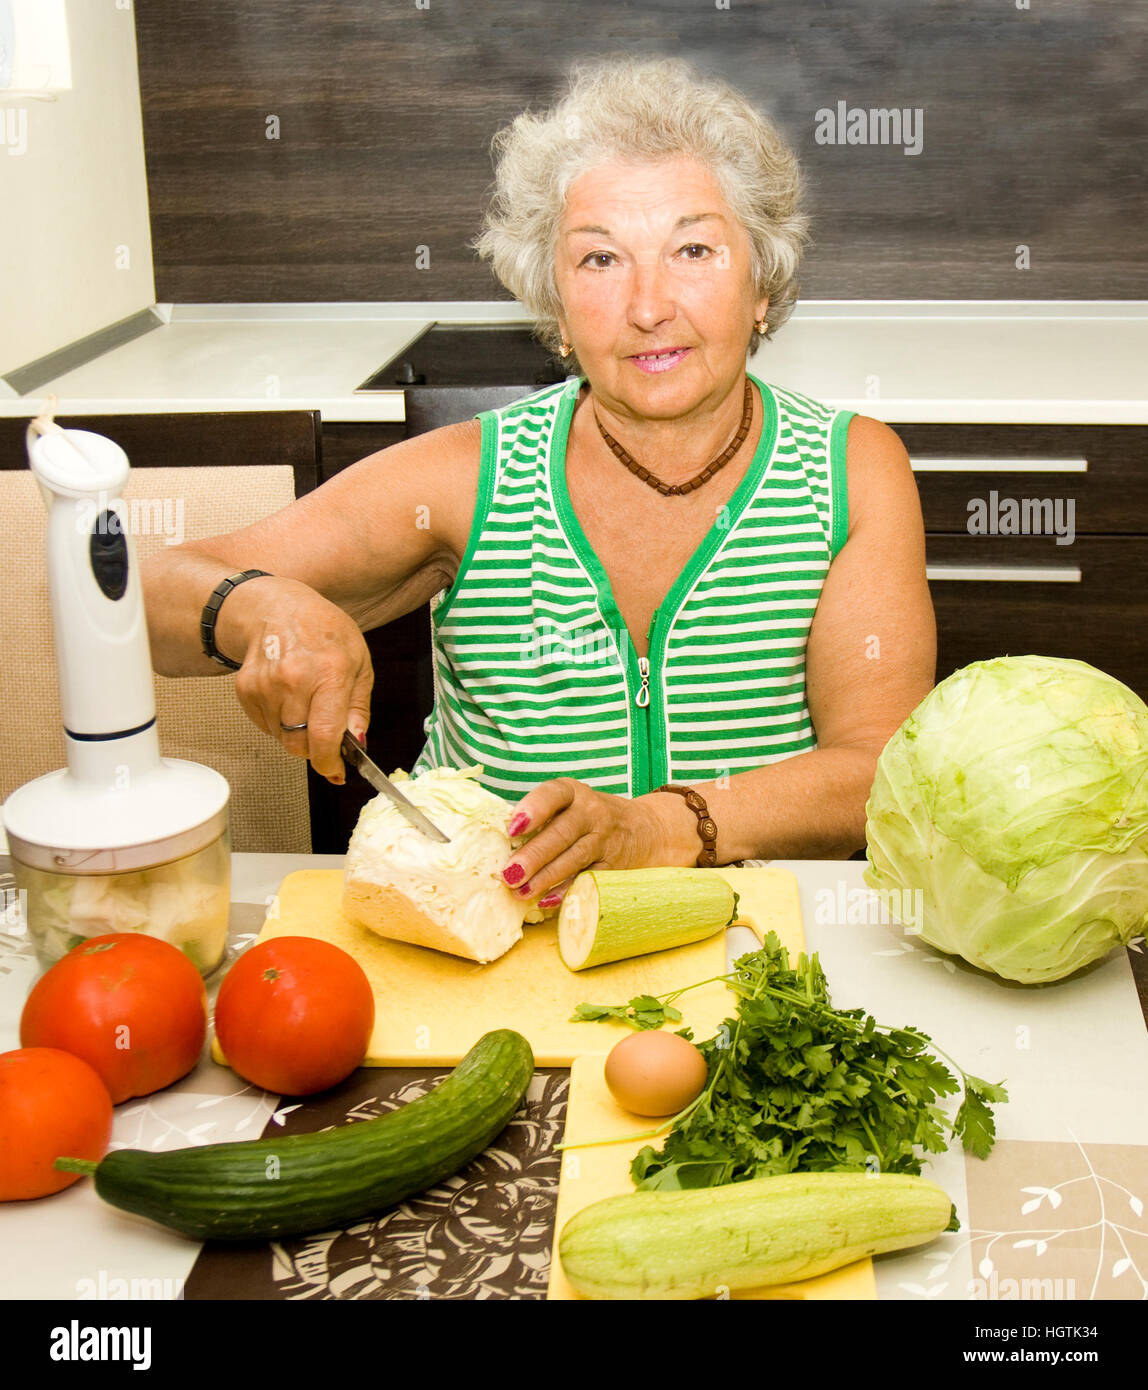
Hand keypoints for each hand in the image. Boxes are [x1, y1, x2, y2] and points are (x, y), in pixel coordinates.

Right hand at [221, 578, 374, 782]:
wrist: (277, 608)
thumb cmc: (323, 631)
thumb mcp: (359, 663)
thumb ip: (359, 707)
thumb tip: (357, 742)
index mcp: (330, 672)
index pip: (324, 734)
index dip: (330, 762)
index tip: (336, 772)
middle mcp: (294, 679)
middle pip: (299, 744)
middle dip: (315, 752)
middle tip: (325, 740)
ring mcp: (266, 685)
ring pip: (282, 739)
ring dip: (297, 735)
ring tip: (306, 705)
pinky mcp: (246, 690)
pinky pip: (265, 727)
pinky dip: (279, 724)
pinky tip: (288, 699)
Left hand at [499, 779, 694, 906]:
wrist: (645, 830)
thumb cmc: (587, 819)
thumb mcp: (569, 806)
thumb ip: (540, 819)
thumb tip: (496, 844)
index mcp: (573, 793)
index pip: (553, 795)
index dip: (533, 809)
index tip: (512, 827)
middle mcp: (591, 812)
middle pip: (561, 833)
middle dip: (533, 855)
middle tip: (508, 873)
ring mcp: (605, 839)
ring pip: (574, 858)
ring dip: (545, 877)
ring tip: (520, 891)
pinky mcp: (615, 865)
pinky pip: (588, 879)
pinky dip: (567, 891)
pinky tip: (548, 901)